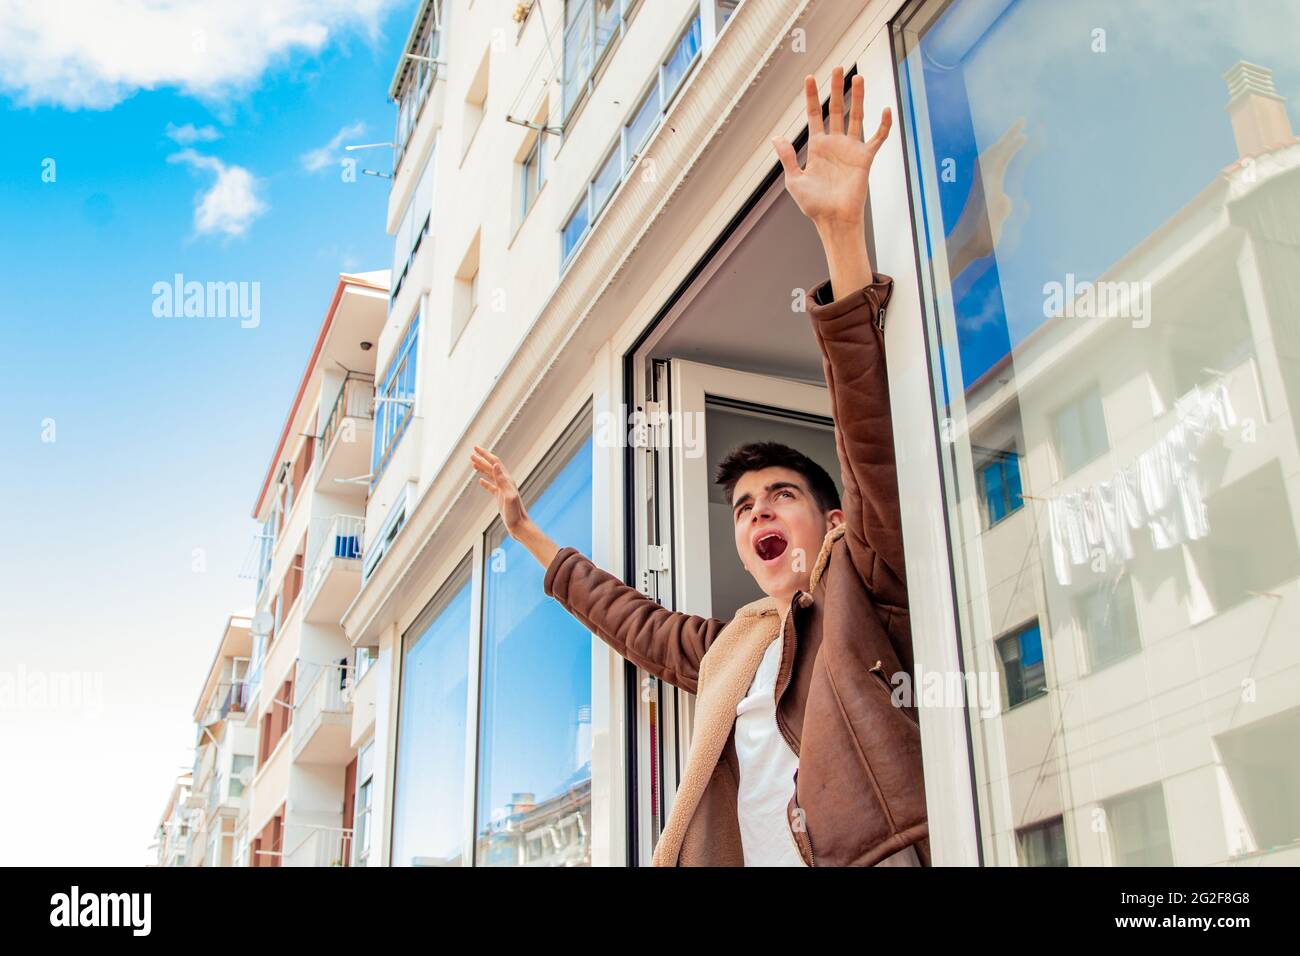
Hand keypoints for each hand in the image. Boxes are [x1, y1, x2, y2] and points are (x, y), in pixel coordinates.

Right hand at [471, 445, 529, 536]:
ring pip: (491, 475)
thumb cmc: (514, 513)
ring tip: (473, 463)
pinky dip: (485, 482)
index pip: (494, 463)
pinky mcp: (500, 497)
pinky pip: (491, 487)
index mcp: (507, 480)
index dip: (485, 454)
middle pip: (492, 467)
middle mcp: (505, 483)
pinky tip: (480, 481)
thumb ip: (502, 480)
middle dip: (482, 459)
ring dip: (482, 468)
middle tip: (471, 453)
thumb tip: (495, 465)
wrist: (519, 526)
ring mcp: (503, 490)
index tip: (476, 448)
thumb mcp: (508, 496)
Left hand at [772, 69, 891, 230]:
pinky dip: (883, 125)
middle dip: (836, 89)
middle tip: (837, 68)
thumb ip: (787, 158)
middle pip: (836, 109)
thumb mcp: (794, 180)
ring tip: (858, 77)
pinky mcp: (865, 158)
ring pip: (856, 116)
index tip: (809, 78)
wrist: (833, 220)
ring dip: (858, 97)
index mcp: (817, 147)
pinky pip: (877, 138)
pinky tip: (885, 109)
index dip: (811, 97)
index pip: (813, 115)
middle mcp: (835, 144)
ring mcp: (851, 149)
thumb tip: (776, 137)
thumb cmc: (813, 204)